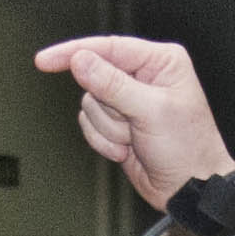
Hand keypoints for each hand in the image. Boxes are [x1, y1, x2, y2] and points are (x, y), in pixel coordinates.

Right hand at [29, 32, 234, 209]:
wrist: (188, 188)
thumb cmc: (188, 148)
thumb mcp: (151, 111)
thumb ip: (113, 84)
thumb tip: (81, 60)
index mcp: (161, 61)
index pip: (109, 47)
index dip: (74, 53)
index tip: (46, 60)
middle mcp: (144, 76)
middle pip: (94, 79)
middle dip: (110, 109)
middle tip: (134, 124)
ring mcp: (128, 100)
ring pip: (90, 105)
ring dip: (109, 129)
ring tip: (135, 138)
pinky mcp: (117, 122)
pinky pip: (89, 124)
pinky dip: (104, 141)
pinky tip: (128, 148)